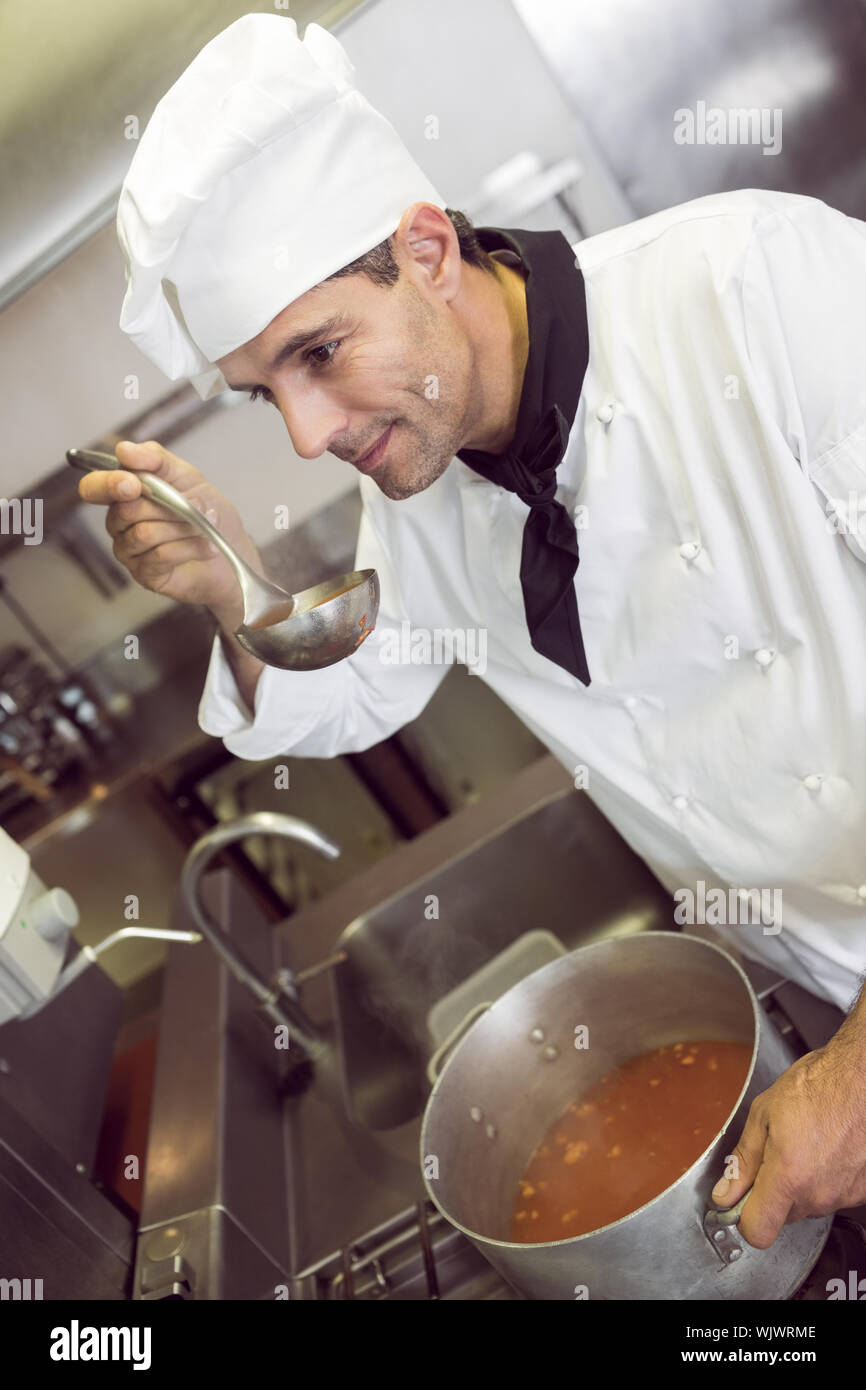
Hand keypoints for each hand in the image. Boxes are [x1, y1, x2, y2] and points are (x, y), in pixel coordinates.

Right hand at [76, 439, 261, 625]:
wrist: (233, 548)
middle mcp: (119, 524)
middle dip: (168, 506)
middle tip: (196, 506)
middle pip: (126, 510)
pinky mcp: (145, 574)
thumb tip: (123, 450)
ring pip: (145, 533)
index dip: (108, 484)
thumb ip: (155, 459)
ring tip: (204, 528)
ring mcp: (129, 551)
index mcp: (123, 495)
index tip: (133, 484)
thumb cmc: (206, 511)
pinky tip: (206, 546)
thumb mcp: (186, 476)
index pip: (93, 488)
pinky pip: (161, 555)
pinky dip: (190, 547)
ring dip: (183, 527)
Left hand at [710, 1034, 865, 1247]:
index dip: (743, 1219)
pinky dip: (822, 1179)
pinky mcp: (861, 1191)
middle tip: (772, 1154)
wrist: (860, 1077)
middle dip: (770, 1193)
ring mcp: (843, 1195)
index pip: (758, 1231)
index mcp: (789, 1176)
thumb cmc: (819, 1086)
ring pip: (806, 1205)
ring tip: (802, 1145)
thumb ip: (743, 1160)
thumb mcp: (764, 1113)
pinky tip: (823, 1149)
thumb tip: (725, 1192)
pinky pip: (830, 1196)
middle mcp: (818, 1194)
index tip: (738, 1201)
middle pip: (781, 1217)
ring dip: (798, 1185)